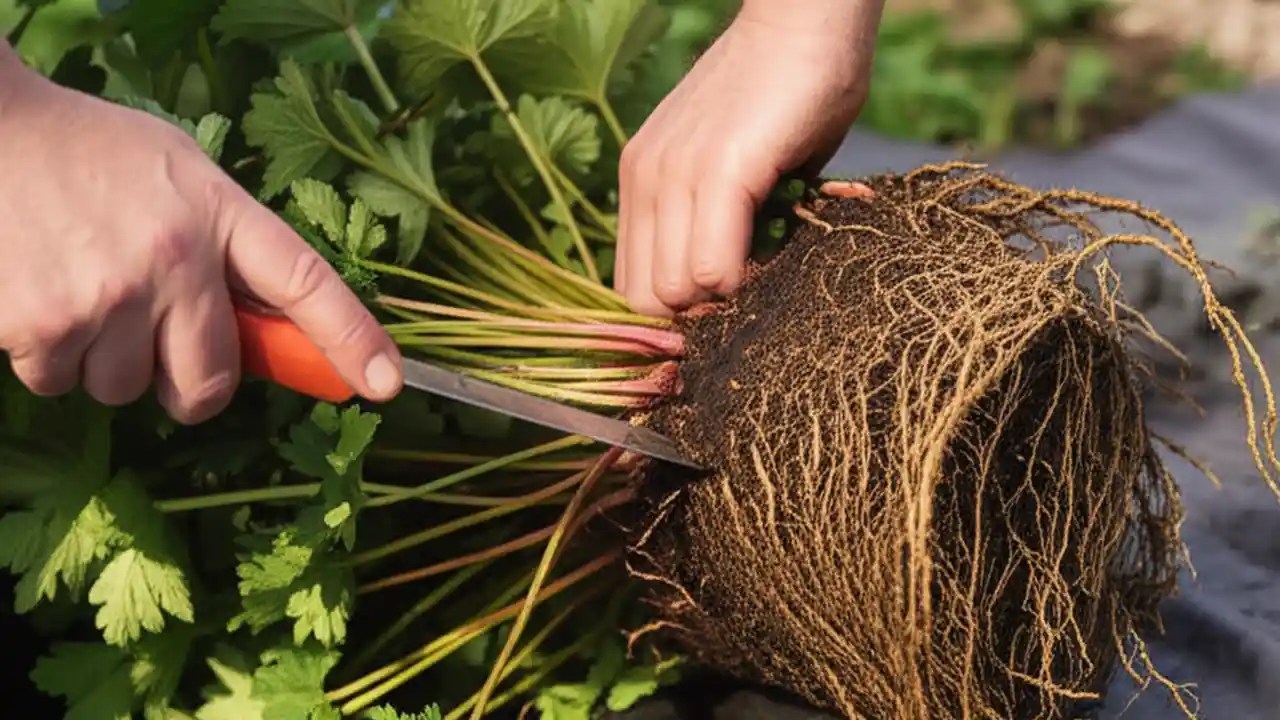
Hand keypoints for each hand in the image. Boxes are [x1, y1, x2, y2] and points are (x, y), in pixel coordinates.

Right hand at [0, 53, 402, 422]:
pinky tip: (42, 296)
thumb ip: (229, 246)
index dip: (351, 339)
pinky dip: (49, 357)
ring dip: (107, 361)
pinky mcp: (40, 324)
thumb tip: (267, 333)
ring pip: (126, 389)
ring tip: (83, 290)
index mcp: (218, 213)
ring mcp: (107, 295)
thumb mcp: (183, 176)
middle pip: (210, 382)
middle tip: (159, 344)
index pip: (306, 284)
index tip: (383, 384)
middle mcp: (173, 258)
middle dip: (190, 383)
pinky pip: (60, 383)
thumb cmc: (93, 155)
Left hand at [615, 0, 883, 316]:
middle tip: (750, 294)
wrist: (806, 18)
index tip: (726, 308)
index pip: (630, 288)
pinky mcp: (719, 171)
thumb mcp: (730, 169)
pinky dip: (741, 282)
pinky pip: (711, 268)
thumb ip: (715, 222)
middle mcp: (643, 179)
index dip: (676, 315)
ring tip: (767, 268)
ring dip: (723, 301)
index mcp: (640, 182)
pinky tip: (772, 258)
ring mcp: (675, 174)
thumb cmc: (784, 97)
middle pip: (646, 302)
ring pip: (673, 294)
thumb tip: (725, 291)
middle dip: (698, 317)